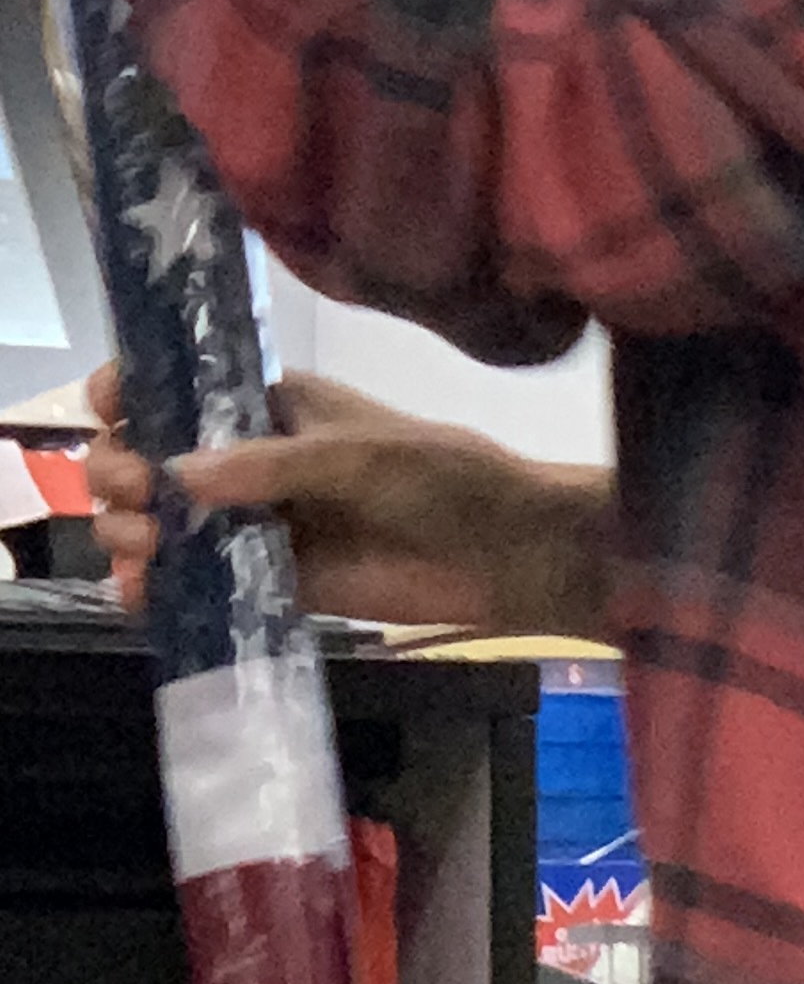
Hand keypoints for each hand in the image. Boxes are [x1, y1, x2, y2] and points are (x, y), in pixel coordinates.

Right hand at [86, 365, 618, 638]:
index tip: (115, 413)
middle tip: (137, 495)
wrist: (509, 555)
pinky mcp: (275, 580)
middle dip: (121, 470)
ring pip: (163, 522)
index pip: (174, 386)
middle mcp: (249, 458)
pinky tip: (143, 597)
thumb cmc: (445, 480)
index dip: (129, 395)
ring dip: (131, 531)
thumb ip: (271, 463)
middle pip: (149, 457)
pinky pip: (200, 583)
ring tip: (144, 545)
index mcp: (267, 402)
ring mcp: (258, 521)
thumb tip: (177, 473)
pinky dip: (161, 590)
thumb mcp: (360, 454)